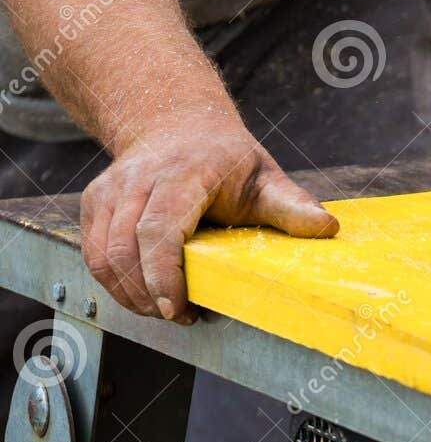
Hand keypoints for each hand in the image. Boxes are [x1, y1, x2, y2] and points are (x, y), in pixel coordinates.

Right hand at [80, 117, 338, 322]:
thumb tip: (327, 229)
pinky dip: (113, 283)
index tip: (177, 308)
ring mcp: (112, 190)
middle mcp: (140, 179)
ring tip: (166, 311)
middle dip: (148, 294)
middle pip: (125, 247)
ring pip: (103, 254)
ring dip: (130, 294)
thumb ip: (293, 206)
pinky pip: (93, 253)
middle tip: (182, 317)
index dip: (163, 273)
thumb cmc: (227, 159)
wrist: (179, 124)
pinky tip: (144, 296)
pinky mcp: (96, 202)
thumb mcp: (266, 178)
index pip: (160, 228)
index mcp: (184, 173)